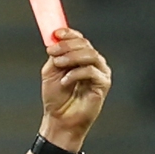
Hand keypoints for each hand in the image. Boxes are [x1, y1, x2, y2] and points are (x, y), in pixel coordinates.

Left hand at [38, 28, 110, 148]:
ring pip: (90, 55)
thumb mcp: (51, 71)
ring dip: (72, 57)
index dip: (68, 34)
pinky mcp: (103, 84)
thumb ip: (56, 55)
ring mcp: (100, 73)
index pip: (79, 39)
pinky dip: (76, 73)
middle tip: (53, 51)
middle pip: (84, 44)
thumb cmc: (57, 98)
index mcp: (81, 57)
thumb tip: (56, 40)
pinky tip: (66, 81)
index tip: (56, 34)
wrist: (60, 120)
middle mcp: (93, 62)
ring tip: (59, 64)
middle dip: (67, 45)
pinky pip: (91, 71)